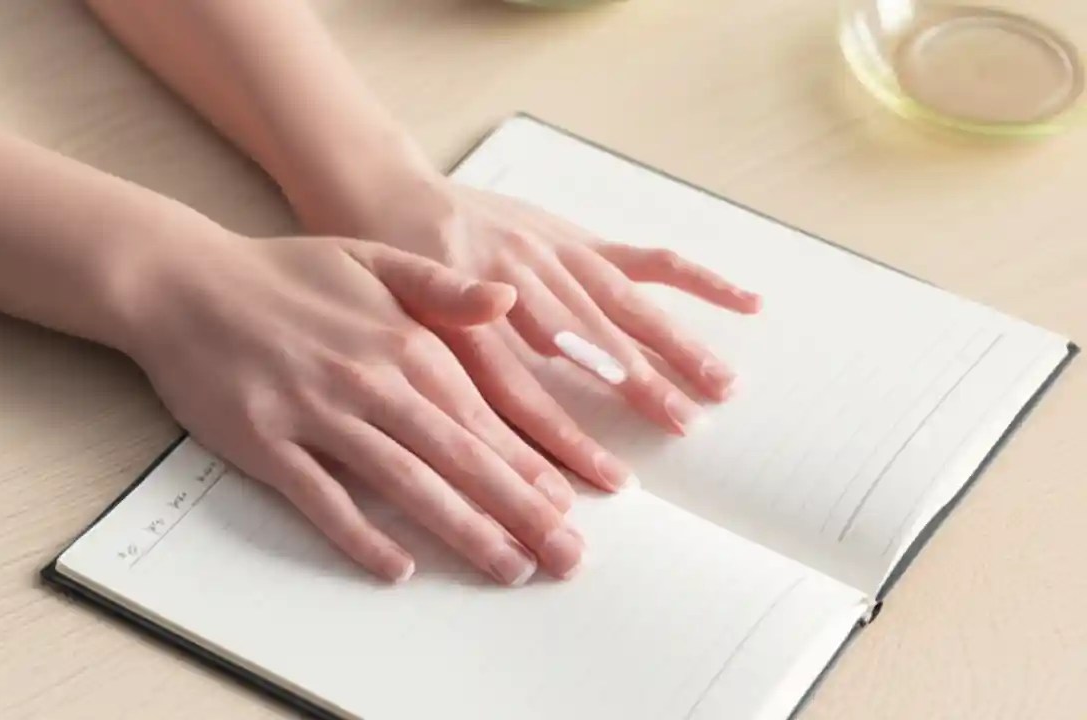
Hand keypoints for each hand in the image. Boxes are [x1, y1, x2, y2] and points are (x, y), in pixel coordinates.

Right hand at [118, 216, 583, 585]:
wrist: (184, 280)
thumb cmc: (284, 273)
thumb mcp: (372, 258)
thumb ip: (444, 286)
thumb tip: (510, 299)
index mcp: (403, 338)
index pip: (483, 412)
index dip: (530, 462)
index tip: (572, 504)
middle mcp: (368, 377)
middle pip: (458, 454)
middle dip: (519, 510)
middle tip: (565, 556)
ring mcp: (315, 411)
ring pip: (404, 480)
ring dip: (461, 529)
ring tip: (508, 567)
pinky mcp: (264, 440)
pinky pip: (320, 497)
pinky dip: (359, 534)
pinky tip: (397, 567)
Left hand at [334, 177, 761, 489]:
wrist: (387, 199)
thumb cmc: (392, 278)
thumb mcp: (399, 326)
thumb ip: (440, 371)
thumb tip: (470, 443)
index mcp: (473, 313)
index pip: (522, 388)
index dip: (561, 437)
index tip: (600, 479)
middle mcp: (521, 283)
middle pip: (586, 343)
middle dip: (637, 388)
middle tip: (682, 431)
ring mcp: (556, 258)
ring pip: (622, 305)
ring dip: (673, 345)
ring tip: (720, 388)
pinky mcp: (577, 242)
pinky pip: (645, 260)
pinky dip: (697, 281)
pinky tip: (747, 303)